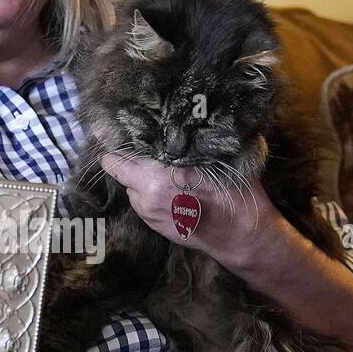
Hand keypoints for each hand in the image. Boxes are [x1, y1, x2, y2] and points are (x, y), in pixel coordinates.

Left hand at [98, 152, 282, 266]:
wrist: (241, 236)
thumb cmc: (233, 195)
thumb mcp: (218, 159)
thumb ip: (194, 141)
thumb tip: (191, 114)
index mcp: (156, 178)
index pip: (117, 161)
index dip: (114, 147)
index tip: (111, 134)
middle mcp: (147, 198)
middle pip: (122, 174)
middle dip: (131, 162)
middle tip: (146, 151)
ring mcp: (149, 215)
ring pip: (133, 189)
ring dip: (141, 180)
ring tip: (161, 171)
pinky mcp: (155, 227)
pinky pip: (144, 203)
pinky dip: (150, 194)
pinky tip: (170, 188)